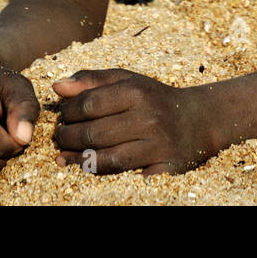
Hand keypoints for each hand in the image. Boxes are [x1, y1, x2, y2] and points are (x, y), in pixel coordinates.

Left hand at [52, 69, 216, 175]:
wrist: (200, 120)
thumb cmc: (155, 98)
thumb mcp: (128, 81)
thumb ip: (92, 80)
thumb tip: (56, 87)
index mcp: (137, 92)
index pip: (88, 103)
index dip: (67, 112)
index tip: (62, 115)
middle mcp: (149, 118)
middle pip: (93, 134)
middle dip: (67, 137)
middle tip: (59, 137)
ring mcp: (158, 146)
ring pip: (106, 160)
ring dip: (78, 160)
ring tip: (65, 155)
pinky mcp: (166, 169)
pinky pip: (126, 178)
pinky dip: (104, 176)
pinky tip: (90, 169)